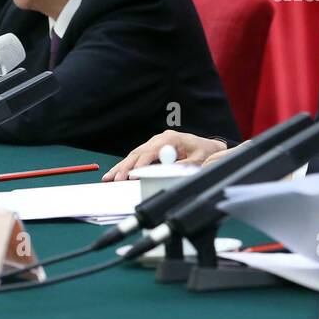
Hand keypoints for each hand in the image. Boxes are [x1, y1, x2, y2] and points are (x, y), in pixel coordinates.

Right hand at [103, 130, 226, 180]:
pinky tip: (115, 173)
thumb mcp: (197, 160)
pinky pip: (137, 157)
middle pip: (138, 153)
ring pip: (134, 155)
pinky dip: (126, 166)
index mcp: (171, 138)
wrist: (209, 148)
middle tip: (115, 179)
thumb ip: (182, 166)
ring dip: (121, 167)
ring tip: (109, 178)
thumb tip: (167, 171)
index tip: (132, 175)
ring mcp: (155, 143)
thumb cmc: (204, 153)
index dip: (141, 164)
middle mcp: (160, 139)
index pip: (151, 151)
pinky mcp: (153, 149)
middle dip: (126, 167)